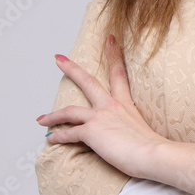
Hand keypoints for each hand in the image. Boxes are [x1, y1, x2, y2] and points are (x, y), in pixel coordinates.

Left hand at [36, 35, 167, 178]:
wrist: (152, 154)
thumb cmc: (153, 148)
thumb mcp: (146, 131)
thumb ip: (136, 130)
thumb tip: (135, 139)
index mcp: (125, 104)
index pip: (119, 75)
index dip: (114, 56)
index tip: (110, 40)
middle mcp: (111, 106)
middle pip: (88, 82)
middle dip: (71, 69)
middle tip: (59, 59)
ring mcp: (99, 117)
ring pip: (70, 111)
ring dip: (53, 115)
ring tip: (41, 118)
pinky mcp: (91, 131)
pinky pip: (69, 133)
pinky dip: (58, 137)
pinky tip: (51, 139)